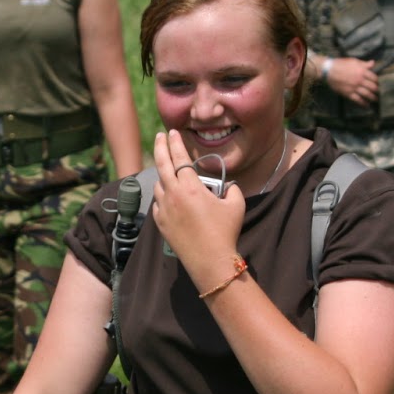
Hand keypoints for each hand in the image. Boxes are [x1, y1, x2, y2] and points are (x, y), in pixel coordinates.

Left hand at [148, 130, 243, 272]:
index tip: (172, 132)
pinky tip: (169, 197)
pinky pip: (158, 203)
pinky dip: (162, 197)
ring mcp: (164, 209)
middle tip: (159, 136)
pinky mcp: (160, 223)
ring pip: (159, 185)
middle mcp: (174, 195)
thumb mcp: (236, 205)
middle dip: (160, 147)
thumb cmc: (225, 232)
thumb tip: (228, 185)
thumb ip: (231, 188)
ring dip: (163, 176)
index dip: (175, 143)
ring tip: (168, 171)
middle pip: (162, 164)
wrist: (210, 260)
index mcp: (191, 187)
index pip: (180, 158)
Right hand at [326, 57, 378, 106]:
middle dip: (377, 90)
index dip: (377, 81)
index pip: (374, 78)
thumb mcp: (354, 61)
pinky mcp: (348, 93)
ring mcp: (354, 87)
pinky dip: (363, 103)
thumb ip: (364, 64)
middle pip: (373, 87)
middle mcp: (360, 80)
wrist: (329, 70)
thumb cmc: (341, 64)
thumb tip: (373, 63)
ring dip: (373, 98)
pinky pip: (358, 100)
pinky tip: (367, 105)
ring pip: (367, 94)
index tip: (378, 83)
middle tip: (378, 92)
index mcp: (362, 71)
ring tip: (375, 99)